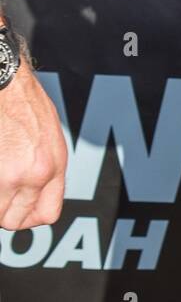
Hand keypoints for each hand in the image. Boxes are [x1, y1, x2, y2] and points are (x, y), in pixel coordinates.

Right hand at [0, 54, 65, 229]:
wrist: (5, 82)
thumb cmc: (24, 101)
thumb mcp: (49, 136)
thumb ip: (45, 167)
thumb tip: (34, 191)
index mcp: (54, 164)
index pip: (48, 212)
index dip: (29, 216)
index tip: (18, 209)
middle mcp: (36, 173)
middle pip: (15, 219)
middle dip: (3, 211)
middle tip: (0, 194)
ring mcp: (10, 174)